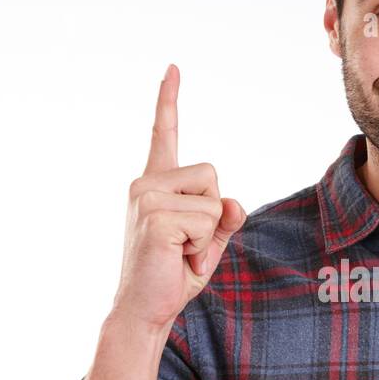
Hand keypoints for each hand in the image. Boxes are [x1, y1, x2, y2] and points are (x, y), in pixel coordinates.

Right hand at [111, 63, 245, 333]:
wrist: (146, 311)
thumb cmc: (174, 274)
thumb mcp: (209, 240)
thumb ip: (225, 215)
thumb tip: (233, 202)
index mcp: (155, 183)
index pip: (164, 134)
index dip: (169, 100)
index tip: (174, 68)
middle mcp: (145, 184)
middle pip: (213, 175)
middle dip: (214, 214)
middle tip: (187, 246)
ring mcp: (146, 198)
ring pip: (214, 200)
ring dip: (209, 234)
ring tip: (182, 254)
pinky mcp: (154, 217)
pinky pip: (208, 220)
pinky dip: (203, 248)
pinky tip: (179, 260)